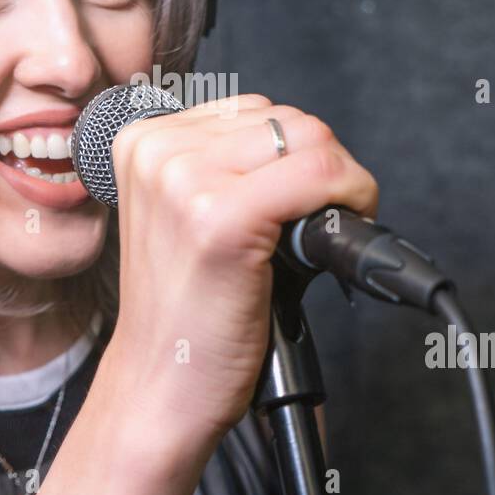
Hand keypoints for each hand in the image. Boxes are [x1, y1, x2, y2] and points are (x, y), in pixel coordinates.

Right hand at [101, 93, 378, 443]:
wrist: (162, 383)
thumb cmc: (185, 310)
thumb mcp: (186, 214)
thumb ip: (225, 165)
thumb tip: (303, 142)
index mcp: (143, 141)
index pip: (255, 111)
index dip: (296, 156)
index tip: (302, 199)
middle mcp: (158, 151)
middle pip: (289, 120)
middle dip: (323, 168)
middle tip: (317, 224)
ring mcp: (185, 181)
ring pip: (311, 141)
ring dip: (339, 185)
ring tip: (315, 235)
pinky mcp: (222, 218)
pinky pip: (320, 176)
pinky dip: (350, 201)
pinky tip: (332, 241)